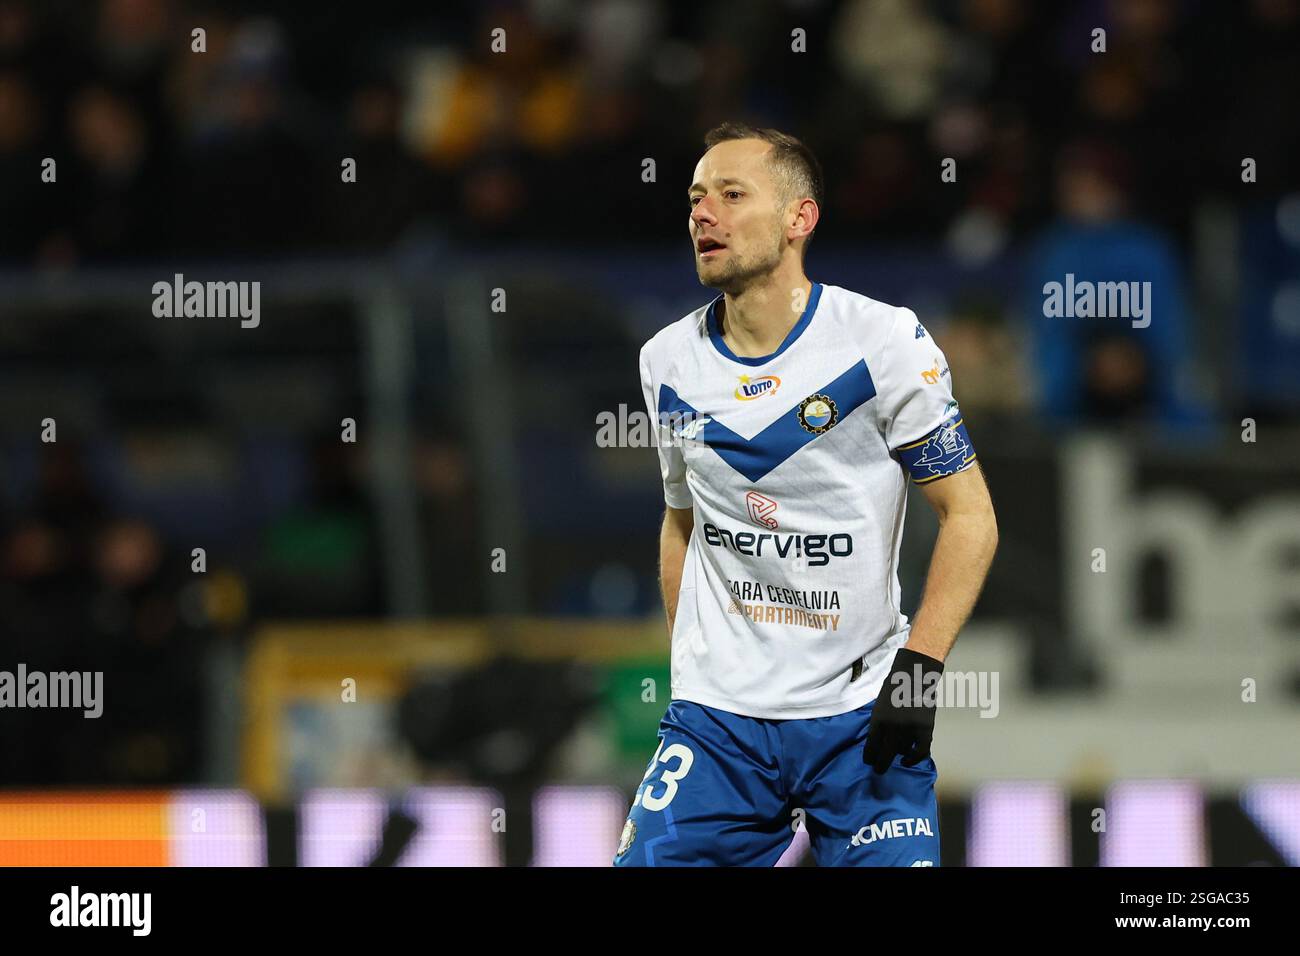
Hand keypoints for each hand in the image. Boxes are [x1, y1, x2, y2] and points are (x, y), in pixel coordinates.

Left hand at [863, 647, 943, 773]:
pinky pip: (920, 752)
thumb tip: (877, 744)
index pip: (870, 748)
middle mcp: (892, 729)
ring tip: (897, 756)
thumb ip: (878, 725)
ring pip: (902, 753)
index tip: (869, 761)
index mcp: (877, 721)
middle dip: (880, 766)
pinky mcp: (924, 730)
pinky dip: (914, 759)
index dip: (869, 758)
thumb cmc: (893, 688)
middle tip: (878, 771)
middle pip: (884, 756)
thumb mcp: (878, 706)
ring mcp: (909, 730)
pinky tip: (909, 760)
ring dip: (898, 756)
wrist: (914, 676)